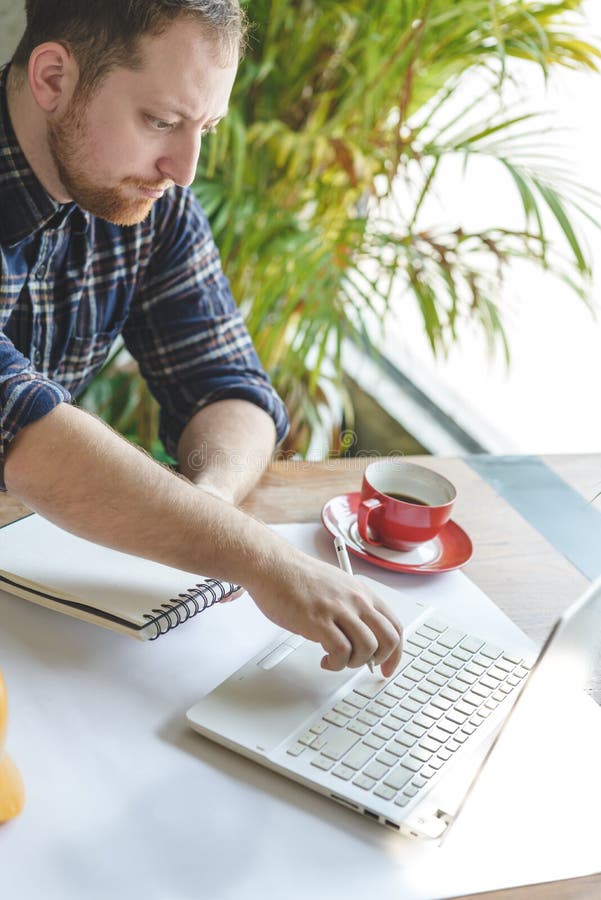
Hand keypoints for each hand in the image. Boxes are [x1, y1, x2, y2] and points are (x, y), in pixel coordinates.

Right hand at [246, 550, 402, 676]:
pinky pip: (341, 652)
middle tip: (364, 666)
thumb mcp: (337, 587)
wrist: (273, 566)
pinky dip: (336, 663)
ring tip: (338, 660)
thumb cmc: (298, 577)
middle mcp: (355, 600)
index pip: (394, 626)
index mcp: (363, 592)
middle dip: (379, 660)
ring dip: (354, 662)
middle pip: (388, 639)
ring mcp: (338, 610)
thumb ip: (352, 608)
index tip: (387, 666)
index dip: (396, 652)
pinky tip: (325, 660)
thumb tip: (362, 637)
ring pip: (367, 648)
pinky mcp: (319, 621)